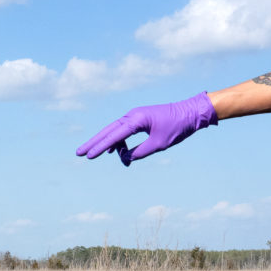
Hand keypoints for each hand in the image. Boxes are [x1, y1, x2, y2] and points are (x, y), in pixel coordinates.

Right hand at [76, 92, 217, 165]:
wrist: (191, 112)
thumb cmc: (177, 127)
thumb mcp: (159, 144)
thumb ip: (140, 152)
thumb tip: (125, 159)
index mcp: (136, 119)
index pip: (114, 136)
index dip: (100, 147)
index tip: (89, 157)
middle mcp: (132, 115)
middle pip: (108, 131)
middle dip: (93, 143)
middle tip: (78, 153)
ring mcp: (135, 116)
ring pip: (115, 131)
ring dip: (106, 144)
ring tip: (92, 154)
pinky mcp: (140, 119)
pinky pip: (123, 130)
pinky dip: (117, 141)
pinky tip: (113, 151)